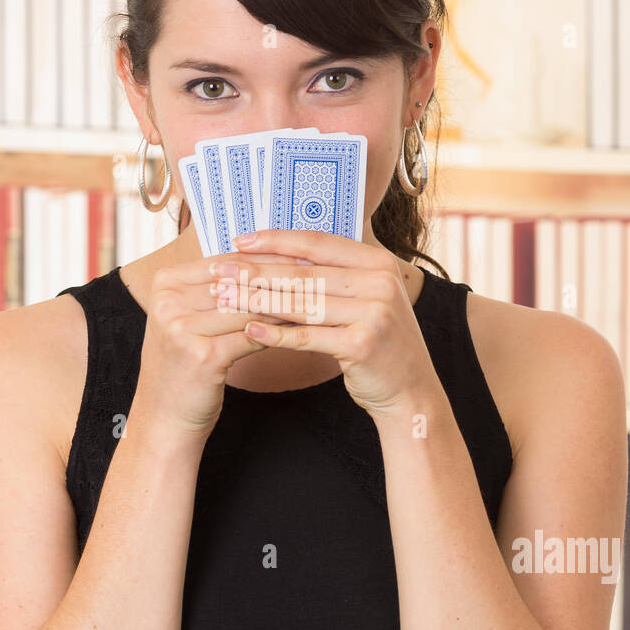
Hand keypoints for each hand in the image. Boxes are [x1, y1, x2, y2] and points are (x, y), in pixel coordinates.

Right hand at [133, 249, 309, 438]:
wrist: (165, 416)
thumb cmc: (184, 364)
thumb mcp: (190, 318)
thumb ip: (217, 289)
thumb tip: (268, 260)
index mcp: (165, 282)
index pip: (226, 261)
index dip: (267, 257)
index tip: (302, 254)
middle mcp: (168, 301)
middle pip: (238, 283)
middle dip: (282, 279)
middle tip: (320, 275)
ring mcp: (181, 329)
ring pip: (248, 309)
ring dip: (285, 305)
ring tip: (317, 299)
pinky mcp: (202, 356)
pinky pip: (251, 336)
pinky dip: (279, 333)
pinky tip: (302, 329)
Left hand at [212, 229, 435, 422]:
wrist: (411, 390)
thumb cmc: (378, 342)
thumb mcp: (364, 299)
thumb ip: (333, 276)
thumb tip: (279, 255)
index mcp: (378, 262)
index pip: (317, 243)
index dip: (276, 240)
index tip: (240, 240)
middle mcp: (380, 282)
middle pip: (305, 272)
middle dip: (256, 270)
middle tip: (219, 270)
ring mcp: (374, 312)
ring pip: (302, 303)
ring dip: (257, 300)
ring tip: (224, 297)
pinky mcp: (363, 344)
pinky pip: (309, 336)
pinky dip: (277, 334)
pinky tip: (249, 329)